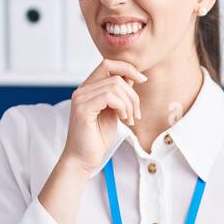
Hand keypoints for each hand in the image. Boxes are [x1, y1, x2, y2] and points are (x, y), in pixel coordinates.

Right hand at [62, 59, 147, 175]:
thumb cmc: (97, 138)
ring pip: (115, 85)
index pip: (108, 64)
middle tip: (136, 114)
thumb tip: (132, 78)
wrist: (83, 159)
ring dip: (130, 104)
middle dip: (133, 94)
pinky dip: (122, 107)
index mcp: (89, 88)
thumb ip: (119, 95)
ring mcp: (81, 98)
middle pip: (115, 74)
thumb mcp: (114, 111)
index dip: (128, 68)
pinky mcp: (83, 108)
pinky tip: (123, 119)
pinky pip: (110, 97)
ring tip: (129, 119)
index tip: (142, 80)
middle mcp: (82, 90)